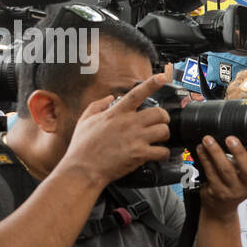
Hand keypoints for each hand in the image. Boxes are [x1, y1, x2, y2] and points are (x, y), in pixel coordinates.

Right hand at [60, 72, 171, 188]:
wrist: (82, 169)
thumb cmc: (82, 147)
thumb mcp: (85, 120)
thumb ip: (98, 105)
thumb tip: (109, 97)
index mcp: (116, 113)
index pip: (137, 93)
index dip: (151, 84)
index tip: (162, 78)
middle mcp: (128, 123)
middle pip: (159, 113)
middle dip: (163, 118)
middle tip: (159, 124)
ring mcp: (135, 138)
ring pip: (164, 130)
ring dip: (164, 135)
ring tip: (158, 139)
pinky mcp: (139, 154)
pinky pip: (162, 151)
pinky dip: (163, 154)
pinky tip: (158, 154)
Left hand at [194, 136, 246, 218]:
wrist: (220, 209)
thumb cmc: (235, 188)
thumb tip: (242, 143)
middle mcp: (243, 188)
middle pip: (243, 169)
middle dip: (237, 152)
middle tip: (230, 138)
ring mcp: (228, 191)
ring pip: (223, 170)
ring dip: (214, 153)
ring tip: (208, 140)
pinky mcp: (214, 192)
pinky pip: (209, 172)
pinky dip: (204, 159)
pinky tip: (201, 149)